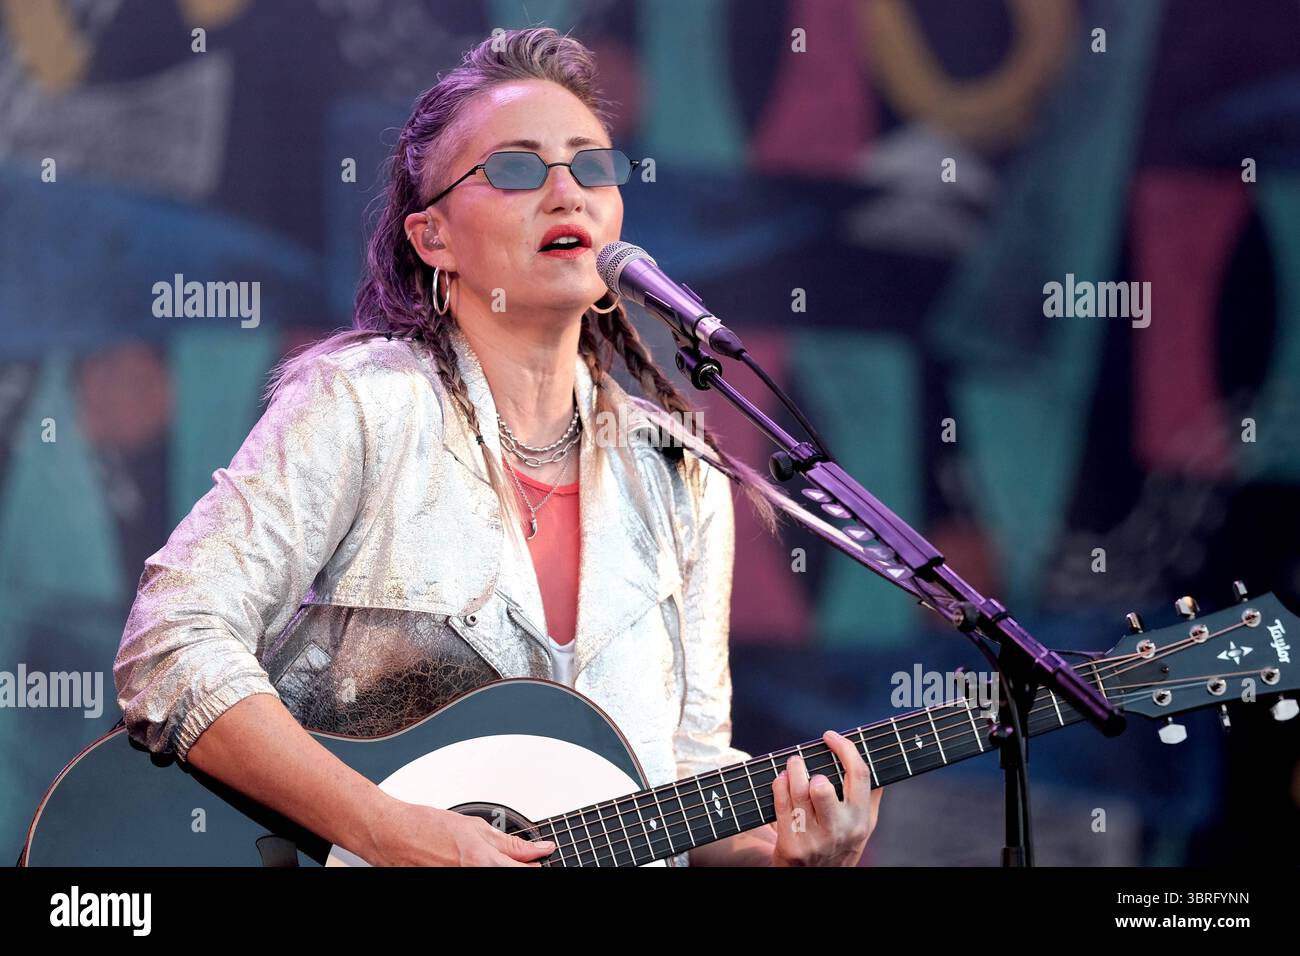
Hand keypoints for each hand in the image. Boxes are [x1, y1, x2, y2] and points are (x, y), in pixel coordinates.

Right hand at [365, 798, 555, 866]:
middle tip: (515, 860)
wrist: (391, 835)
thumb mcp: (474, 827)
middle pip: (510, 879)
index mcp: (482, 861)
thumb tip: (537, 850)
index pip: (524, 873)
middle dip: (517, 869)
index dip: (535, 866)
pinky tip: (468, 864)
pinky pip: (473, 882)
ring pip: (492, 881)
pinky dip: (478, 872)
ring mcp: (458, 883)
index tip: (540, 859)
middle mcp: (472, 877)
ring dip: (496, 869)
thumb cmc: (426, 826)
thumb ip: (510, 844)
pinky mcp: (448, 887)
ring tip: (481, 860)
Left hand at [770, 729, 881, 865]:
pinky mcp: (791, 845)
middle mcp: (840, 829)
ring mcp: (814, 839)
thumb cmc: (841, 846)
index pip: (859, 774)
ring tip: (792, 765)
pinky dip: (778, 784)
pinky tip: (781, 780)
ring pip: (798, 791)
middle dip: (808, 765)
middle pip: (823, 785)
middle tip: (804, 760)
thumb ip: (871, 797)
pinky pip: (781, 803)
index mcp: (862, 819)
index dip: (845, 748)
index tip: (830, 736)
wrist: (816, 881)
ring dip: (792, 770)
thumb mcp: (864, 827)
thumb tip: (880, 761)